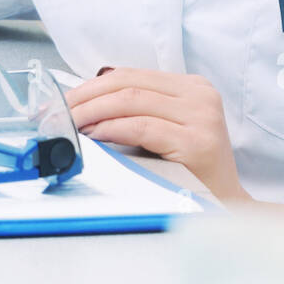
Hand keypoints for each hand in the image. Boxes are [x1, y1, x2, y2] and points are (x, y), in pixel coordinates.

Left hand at [65, 65, 250, 203]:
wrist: (226, 207)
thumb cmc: (190, 172)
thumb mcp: (165, 129)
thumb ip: (136, 112)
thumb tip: (80, 107)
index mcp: (192, 87)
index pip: (129, 75)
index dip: (88, 87)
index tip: (61, 102)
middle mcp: (200, 95)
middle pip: (127, 84)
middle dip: (84, 97)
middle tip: (56, 113)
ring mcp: (203, 117)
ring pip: (131, 101)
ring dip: (92, 112)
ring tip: (70, 125)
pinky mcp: (198, 142)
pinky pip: (142, 127)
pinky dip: (112, 128)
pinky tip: (94, 136)